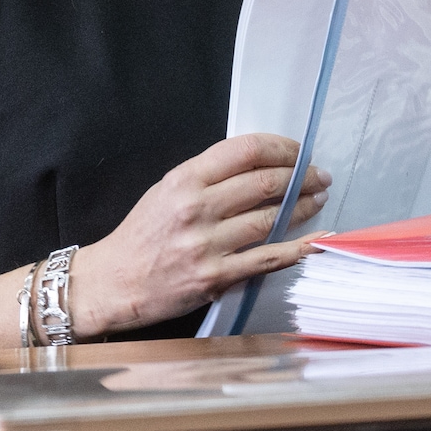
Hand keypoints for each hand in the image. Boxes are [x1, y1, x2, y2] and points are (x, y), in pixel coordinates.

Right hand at [68, 133, 328, 336]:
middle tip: (320, 176)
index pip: (247, 151)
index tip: (301, 151)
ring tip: (318, 200)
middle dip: (303, 176)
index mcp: (185, 180)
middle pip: (266, 182)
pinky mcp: (214, 278)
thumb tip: (262, 163)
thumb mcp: (167, 190)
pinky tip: (318, 240)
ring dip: (305, 207)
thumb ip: (210, 175)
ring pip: (272, 219)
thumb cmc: (142, 234)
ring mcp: (206, 245)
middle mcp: (196, 209)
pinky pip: (267, 259)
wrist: (110, 283)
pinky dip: (298, 248)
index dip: (283, 147)